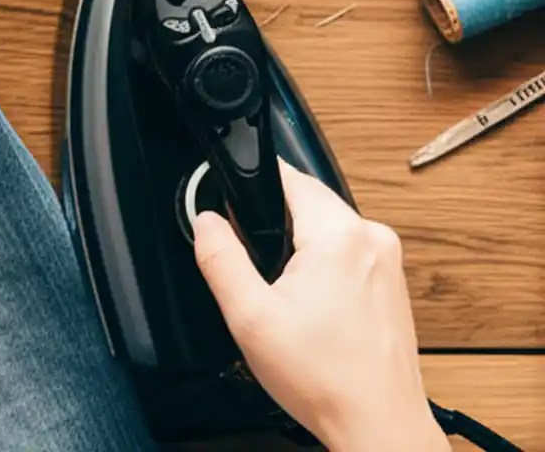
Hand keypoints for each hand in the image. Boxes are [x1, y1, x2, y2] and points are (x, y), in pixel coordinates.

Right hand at [192, 160, 448, 451]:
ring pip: (328, 227)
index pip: (290, 176)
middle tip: (254, 265)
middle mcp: (372, 237)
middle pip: (309, 200)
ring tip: (281, 291)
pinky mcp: (392, 281)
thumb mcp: (249, 316)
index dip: (253, 186)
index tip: (233, 208)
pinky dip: (323, 265)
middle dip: (274, 221)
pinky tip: (309, 306)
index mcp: (338, 235)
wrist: (376, 421)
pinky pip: (348, 251)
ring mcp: (388, 260)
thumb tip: (205, 220)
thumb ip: (220, 258)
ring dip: (300, 244)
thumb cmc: (324, 378)